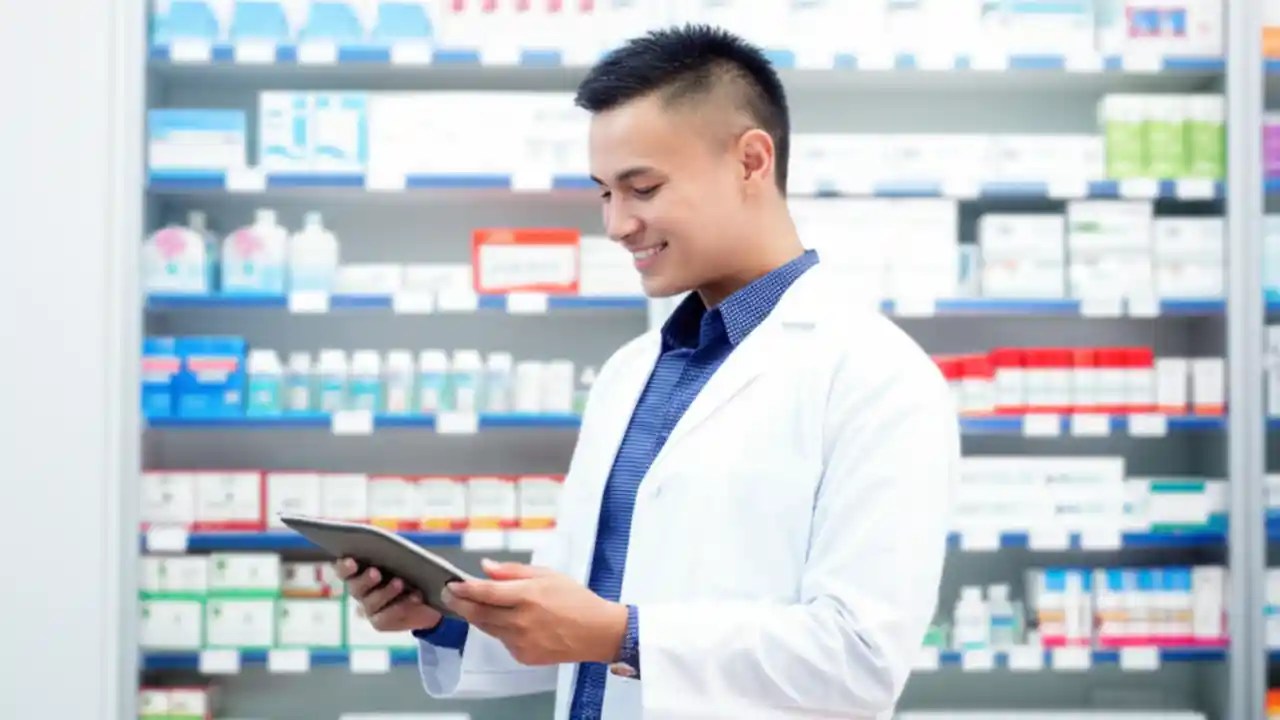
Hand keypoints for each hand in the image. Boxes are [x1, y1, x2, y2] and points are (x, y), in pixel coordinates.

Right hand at [335, 558, 442, 632]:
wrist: (426, 596)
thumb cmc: (411, 568)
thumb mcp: (406, 555)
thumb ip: (396, 549)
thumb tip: (395, 538)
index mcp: (358, 570)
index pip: (344, 569)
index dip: (344, 567)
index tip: (351, 562)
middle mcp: (360, 590)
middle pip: (355, 587)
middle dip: (365, 580)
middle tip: (375, 573)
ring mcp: (369, 608)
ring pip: (370, 603)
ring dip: (385, 592)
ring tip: (400, 583)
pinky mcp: (380, 622)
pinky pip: (385, 618)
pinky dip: (400, 607)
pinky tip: (415, 597)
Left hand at [444, 558, 627, 665]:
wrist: (597, 632)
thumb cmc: (575, 599)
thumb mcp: (548, 574)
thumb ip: (513, 571)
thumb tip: (486, 567)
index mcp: (528, 596)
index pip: (486, 592)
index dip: (465, 588)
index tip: (451, 584)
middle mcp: (521, 620)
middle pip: (479, 613)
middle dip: (460, 604)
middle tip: (449, 595)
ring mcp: (521, 641)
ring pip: (487, 628)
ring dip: (477, 617)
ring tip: (472, 605)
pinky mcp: (523, 656)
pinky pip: (502, 641)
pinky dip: (499, 630)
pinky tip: (507, 622)